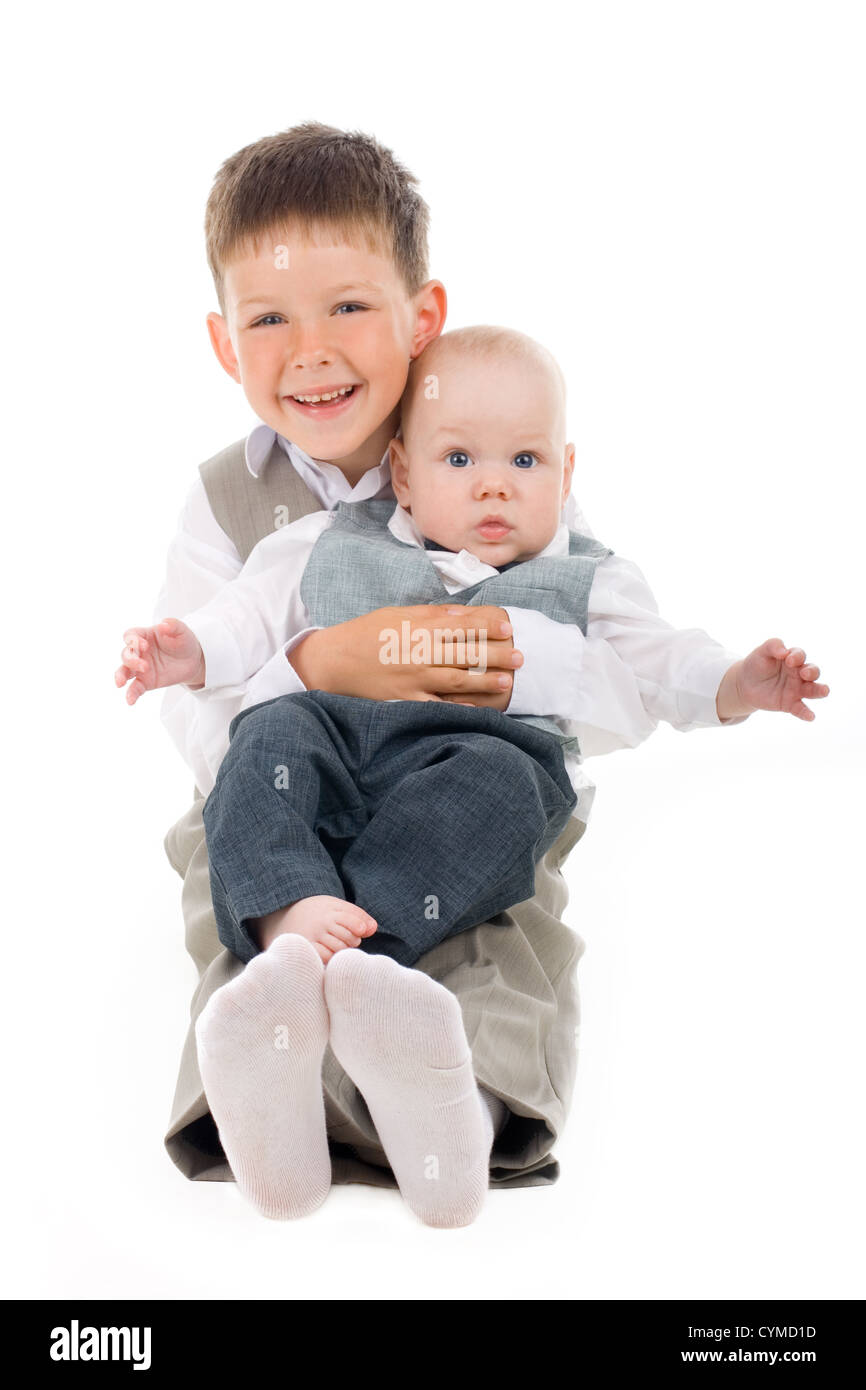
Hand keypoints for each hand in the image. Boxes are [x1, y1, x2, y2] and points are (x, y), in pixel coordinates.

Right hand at [115, 618, 204, 704]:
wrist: (193, 660)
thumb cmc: (184, 640)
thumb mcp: (182, 630)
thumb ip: (173, 625)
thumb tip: (163, 625)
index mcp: (144, 636)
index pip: (130, 636)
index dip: (133, 640)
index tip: (144, 645)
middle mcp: (139, 652)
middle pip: (125, 654)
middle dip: (131, 660)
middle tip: (144, 666)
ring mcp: (141, 668)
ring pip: (124, 671)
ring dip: (121, 676)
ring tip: (121, 683)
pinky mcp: (146, 682)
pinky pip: (135, 688)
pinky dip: (131, 694)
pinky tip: (130, 701)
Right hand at [288, 604, 521, 710]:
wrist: (333, 662)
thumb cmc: (365, 634)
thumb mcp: (396, 615)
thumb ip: (430, 614)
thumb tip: (461, 611)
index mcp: (418, 629)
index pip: (460, 626)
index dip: (487, 627)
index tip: (508, 629)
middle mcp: (419, 653)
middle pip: (465, 653)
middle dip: (495, 654)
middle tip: (520, 656)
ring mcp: (413, 679)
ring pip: (457, 680)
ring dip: (485, 681)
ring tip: (507, 681)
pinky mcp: (406, 700)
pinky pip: (437, 706)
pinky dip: (458, 708)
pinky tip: (477, 708)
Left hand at [725, 638, 829, 720]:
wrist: (744, 684)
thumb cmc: (756, 664)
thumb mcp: (762, 651)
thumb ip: (773, 645)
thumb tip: (784, 651)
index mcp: (793, 659)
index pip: (800, 655)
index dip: (797, 656)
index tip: (788, 660)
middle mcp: (799, 674)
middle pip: (813, 672)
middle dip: (812, 672)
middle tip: (804, 673)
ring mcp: (796, 690)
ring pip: (812, 690)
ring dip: (819, 690)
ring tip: (824, 691)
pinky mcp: (790, 704)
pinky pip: (800, 709)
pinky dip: (806, 713)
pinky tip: (811, 717)